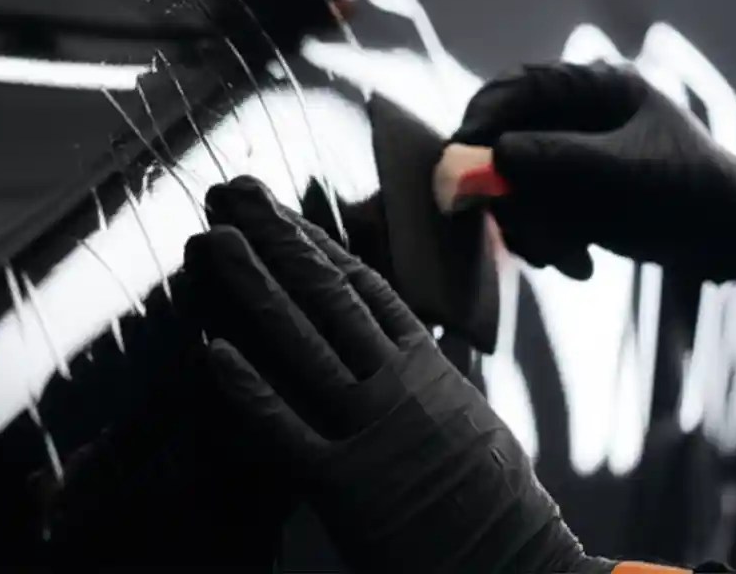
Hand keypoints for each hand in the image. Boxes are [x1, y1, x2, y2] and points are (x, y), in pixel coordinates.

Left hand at [181, 176, 613, 573]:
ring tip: (215, 243)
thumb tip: (401, 357)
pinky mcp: (346, 485)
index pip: (366, 291)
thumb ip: (429, 385)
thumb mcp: (472, 425)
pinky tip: (213, 352)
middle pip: (328, 297)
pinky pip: (286, 429)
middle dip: (279, 244)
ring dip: (254, 289)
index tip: (285, 217)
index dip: (319, 248)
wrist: (522, 567)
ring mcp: (371, 429)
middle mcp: (398, 385)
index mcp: (429, 369)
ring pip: (302, 343)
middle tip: (236, 199)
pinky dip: (248, 390)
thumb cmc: (501, 506)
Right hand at [452, 63, 735, 281]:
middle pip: (502, 143)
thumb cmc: (693, 191)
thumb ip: (564, 159)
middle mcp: (572, 114)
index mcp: (593, 86)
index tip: (462, 168)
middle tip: (532, 242)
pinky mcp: (566, 190)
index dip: (480, 124)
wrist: (732, 235)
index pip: (515, 89)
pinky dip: (545, 240)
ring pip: (511, 186)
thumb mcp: (630, 175)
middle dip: (513, 199)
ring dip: (532, 229)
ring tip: (570, 260)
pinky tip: (579, 263)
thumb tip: (496, 154)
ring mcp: (566, 153)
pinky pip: (530, 212)